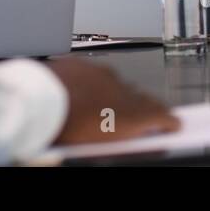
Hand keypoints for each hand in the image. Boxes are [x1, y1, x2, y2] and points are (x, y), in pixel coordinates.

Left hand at [46, 58, 177, 144]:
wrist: (37, 103)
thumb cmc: (69, 130)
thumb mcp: (107, 146)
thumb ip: (128, 141)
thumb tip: (147, 142)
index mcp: (133, 113)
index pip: (162, 115)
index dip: (169, 121)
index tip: (172, 125)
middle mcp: (122, 88)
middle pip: (140, 97)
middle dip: (140, 108)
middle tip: (136, 120)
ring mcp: (101, 74)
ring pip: (116, 84)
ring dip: (112, 95)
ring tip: (99, 110)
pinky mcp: (81, 64)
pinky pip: (92, 74)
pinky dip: (91, 84)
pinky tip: (79, 95)